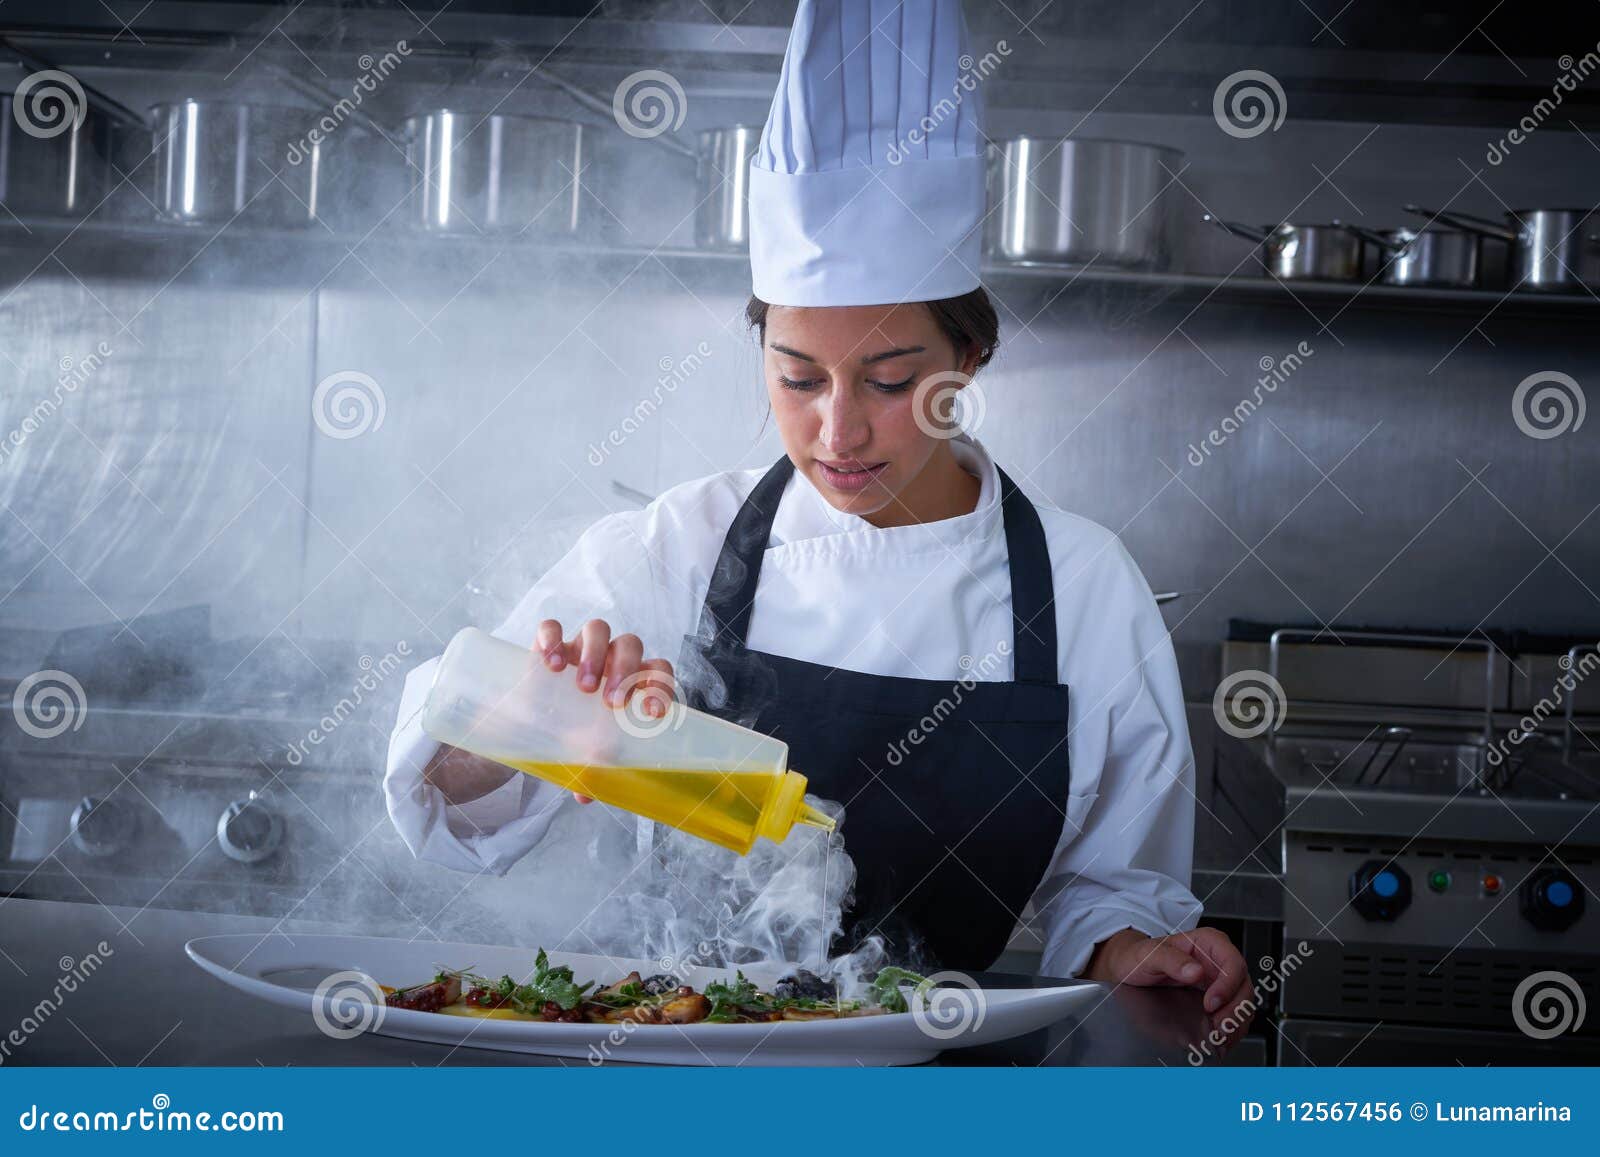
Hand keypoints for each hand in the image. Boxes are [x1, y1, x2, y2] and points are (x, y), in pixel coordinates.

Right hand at [535, 618, 675, 803]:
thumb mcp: (581, 751)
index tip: (652, 712)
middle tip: (610, 703)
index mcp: (631, 680)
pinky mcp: (548, 643)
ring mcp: (580, 647)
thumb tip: (586, 796)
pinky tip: (550, 663)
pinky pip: (551, 627)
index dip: (661, 686)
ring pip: (598, 629)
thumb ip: (589, 768)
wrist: (528, 722)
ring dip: (596, 654)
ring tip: (582, 687)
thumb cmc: (569, 732)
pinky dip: (552, 639)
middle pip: (630, 645)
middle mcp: (610, 658)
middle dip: (625, 670)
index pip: (658, 670)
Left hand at [1082, 927, 1255, 1042]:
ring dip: (1236, 1022)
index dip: (1228, 986)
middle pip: (1243, 985)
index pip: (1233, 963)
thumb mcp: (1148, 955)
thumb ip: (1170, 960)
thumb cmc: (1138, 955)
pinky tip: (1220, 1038)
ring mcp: (1221, 979)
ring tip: (1220, 1037)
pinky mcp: (1218, 996)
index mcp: (1209, 942)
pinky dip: (1232, 1027)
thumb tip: (1195, 971)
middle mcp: (1219, 959)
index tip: (1211, 1004)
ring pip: (1243, 1001)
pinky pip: (1234, 1012)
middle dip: (1236, 1010)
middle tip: (1220, 1028)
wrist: (1129, 967)